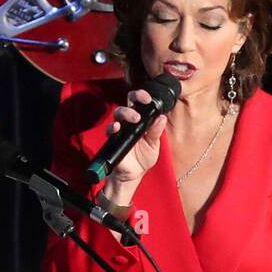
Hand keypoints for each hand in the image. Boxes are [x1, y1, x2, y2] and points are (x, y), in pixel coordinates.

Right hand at [101, 87, 168, 207]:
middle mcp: (129, 122)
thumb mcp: (154, 145)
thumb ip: (156, 132)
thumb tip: (161, 117)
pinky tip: (117, 127)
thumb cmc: (143, 158)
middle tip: (144, 102)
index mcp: (141, 121)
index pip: (140, 102)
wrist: (133, 175)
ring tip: (135, 119)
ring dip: (126, 112)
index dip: (143, 96)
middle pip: (128, 102)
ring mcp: (120, 129)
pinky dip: (113, 127)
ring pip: (118, 113)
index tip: (149, 99)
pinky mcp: (113, 139)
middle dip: (136, 97)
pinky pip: (110, 130)